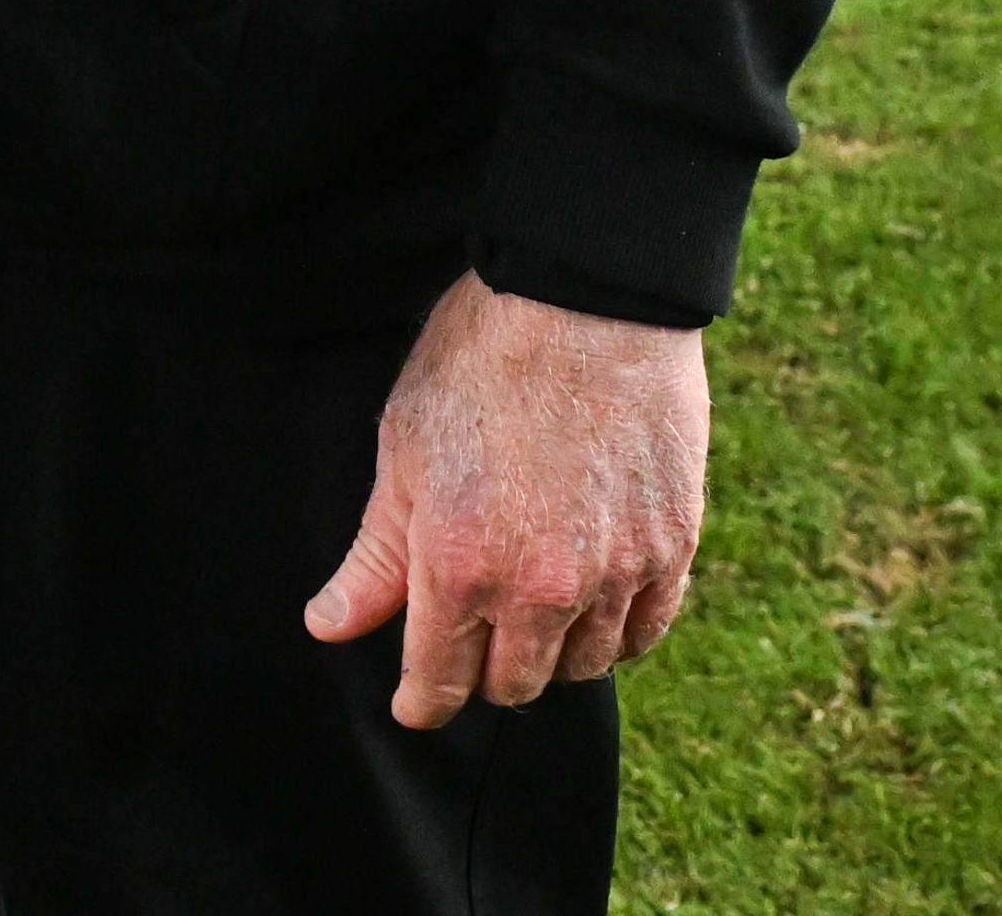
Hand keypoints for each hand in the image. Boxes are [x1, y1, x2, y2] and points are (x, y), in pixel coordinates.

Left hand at [305, 274, 707, 730]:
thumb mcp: (402, 449)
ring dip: (551, 650)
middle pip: (513, 683)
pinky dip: (616, 630)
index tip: (415, 702)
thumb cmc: (479, 360)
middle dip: (483, 669)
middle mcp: (540, 588)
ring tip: (531, 605)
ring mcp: (614, 573)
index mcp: (459, 564)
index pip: (440, 680)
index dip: (422, 699)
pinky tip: (593, 598)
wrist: (583, 298)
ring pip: (581, 665)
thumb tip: (330, 625)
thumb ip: (374, 555)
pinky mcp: (671, 549)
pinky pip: (644, 632)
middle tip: (472, 632)